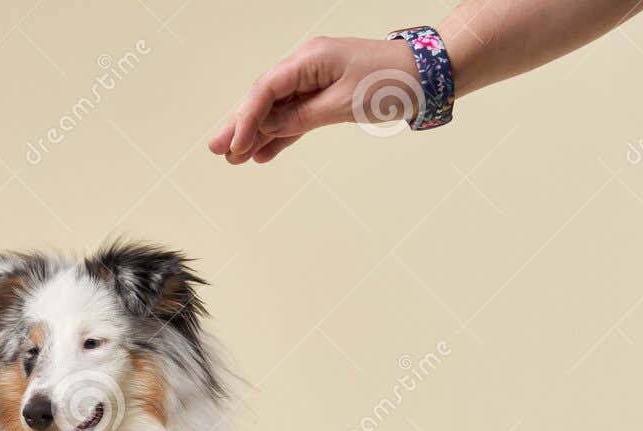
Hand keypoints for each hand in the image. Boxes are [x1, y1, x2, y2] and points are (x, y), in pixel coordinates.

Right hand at [207, 36, 420, 164]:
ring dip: (257, 134)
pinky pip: (295, 116)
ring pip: (277, 109)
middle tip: (215, 149)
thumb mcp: (342, 104)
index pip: (266, 89)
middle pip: (264, 98)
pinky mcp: (325, 95)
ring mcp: (315, 81)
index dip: (247, 118)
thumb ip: (300, 117)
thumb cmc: (391, 81)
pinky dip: (280, 134)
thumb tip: (266, 128)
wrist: (427, 75)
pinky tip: (263, 154)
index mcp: (310, 60)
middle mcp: (307, 66)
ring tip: (234, 159)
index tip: (234, 145)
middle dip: (241, 125)